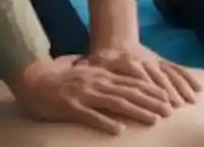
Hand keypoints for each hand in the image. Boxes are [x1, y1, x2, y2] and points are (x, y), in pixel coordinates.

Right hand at [10, 57, 172, 134]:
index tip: (168, 97)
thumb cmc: (62, 79)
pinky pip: (90, 116)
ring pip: (116, 102)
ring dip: (137, 111)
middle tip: (169, 111)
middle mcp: (98, 82)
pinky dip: (105, 122)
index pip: (133, 81)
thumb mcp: (88, 73)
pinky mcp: (71, 106)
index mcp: (103, 74)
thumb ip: (106, 78)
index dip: (152, 89)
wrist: (33, 79)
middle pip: (130, 92)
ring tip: (154, 120)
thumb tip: (126, 84)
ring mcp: (85, 93)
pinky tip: (118, 130)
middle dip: (152, 101)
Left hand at [81, 44, 201, 107]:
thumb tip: (79, 74)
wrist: (116, 39)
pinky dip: (188, 78)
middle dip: (164, 95)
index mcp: (127, 62)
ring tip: (187, 102)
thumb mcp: (93, 63)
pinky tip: (197, 89)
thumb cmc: (101, 57)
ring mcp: (155, 61)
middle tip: (171, 110)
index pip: (138, 80)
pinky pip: (178, 69)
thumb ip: (89, 69)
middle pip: (156, 80)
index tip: (151, 103)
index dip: (145, 92)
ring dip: (179, 89)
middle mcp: (144, 60)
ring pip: (170, 75)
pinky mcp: (162, 61)